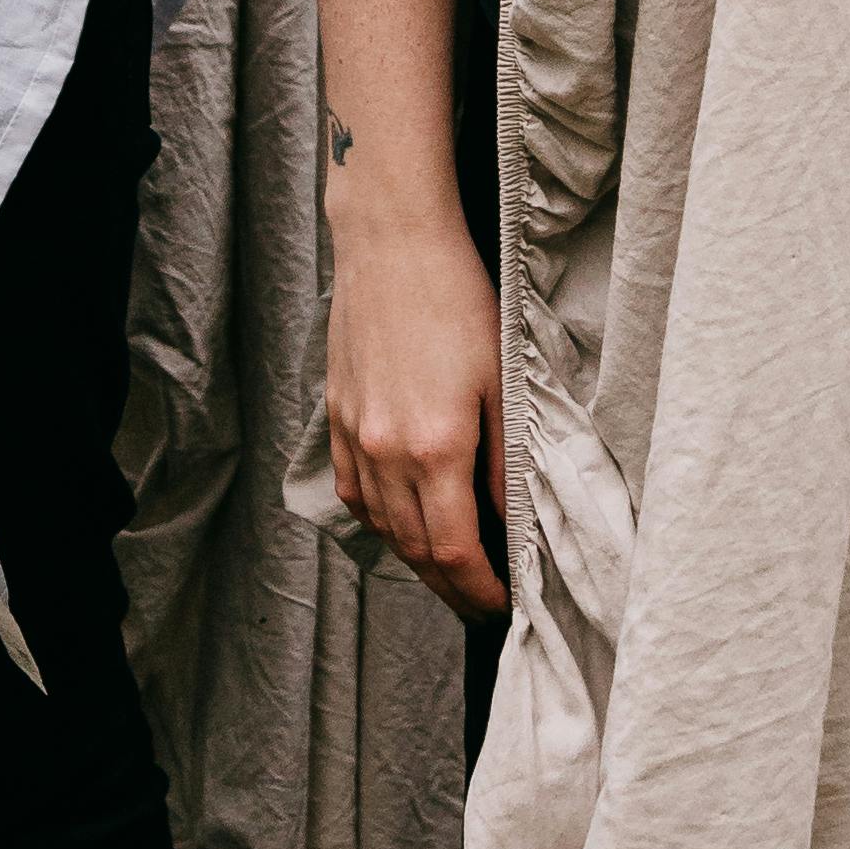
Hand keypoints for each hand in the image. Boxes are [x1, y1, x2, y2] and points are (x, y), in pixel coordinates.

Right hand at [326, 185, 508, 627]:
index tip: (502, 604)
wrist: (392, 244)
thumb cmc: (457, 299)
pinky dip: (380, 520)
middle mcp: (387, 452)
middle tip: (481, 602)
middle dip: (451, 588)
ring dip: (416, 559)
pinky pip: (355, 491)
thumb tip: (512, 520)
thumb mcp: (503, 380)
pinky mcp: (338, 417)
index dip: (479, 590)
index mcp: (435, 447)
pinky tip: (402, 521)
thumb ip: (504, 460)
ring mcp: (356, 436)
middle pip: (416, 551)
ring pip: (382, 527)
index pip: (455, 551)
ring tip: (450, 571)